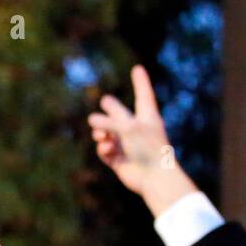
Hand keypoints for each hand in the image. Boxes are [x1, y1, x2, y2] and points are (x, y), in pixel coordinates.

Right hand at [87, 64, 198, 216]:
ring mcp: (128, 145)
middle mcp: (138, 129)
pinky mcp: (119, 160)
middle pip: (119, 114)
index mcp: (147, 116)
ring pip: (107, 132)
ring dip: (101, 132)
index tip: (137, 68)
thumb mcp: (128, 126)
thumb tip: (91, 118)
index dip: (140, 81)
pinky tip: (108, 151)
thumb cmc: (147, 148)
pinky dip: (104, 148)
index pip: (143, 94)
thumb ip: (109, 118)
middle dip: (110, 111)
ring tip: (102, 136)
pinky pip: (105, 149)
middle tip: (105, 104)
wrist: (153, 177)